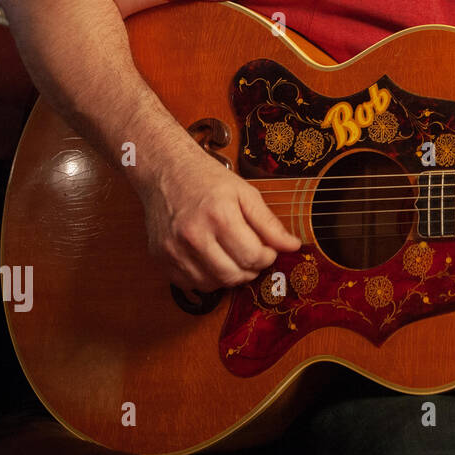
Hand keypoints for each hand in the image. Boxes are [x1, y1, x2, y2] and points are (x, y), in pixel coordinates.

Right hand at [131, 141, 300, 291]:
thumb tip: (293, 246)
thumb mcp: (245, 193)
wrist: (166, 171)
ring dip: (230, 275)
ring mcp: (174, 250)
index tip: (268, 249)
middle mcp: (193, 236)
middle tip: (253, 254)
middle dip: (251, 269)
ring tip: (233, 255)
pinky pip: (191, 284)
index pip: (253, 256)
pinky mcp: (161, 259)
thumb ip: (269, 223)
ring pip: (213, 284)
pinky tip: (212, 259)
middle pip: (233, 275)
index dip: (268, 257)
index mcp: (219, 215)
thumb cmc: (207, 179)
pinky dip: (207, 277)